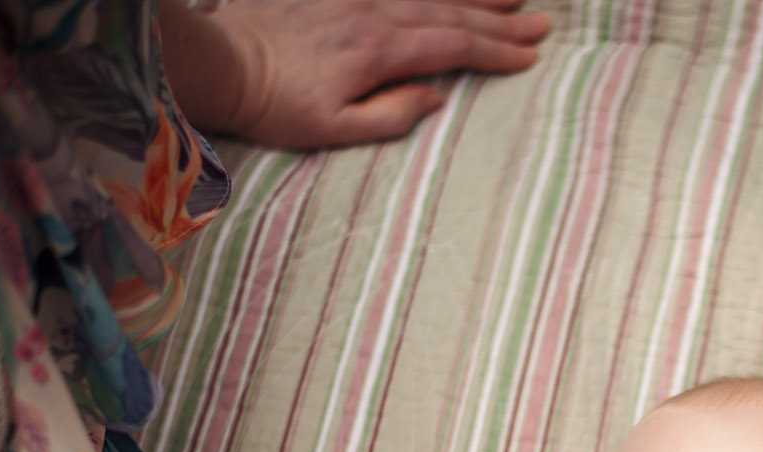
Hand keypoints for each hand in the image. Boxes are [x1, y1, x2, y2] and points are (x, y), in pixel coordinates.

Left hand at [202, 0, 550, 148]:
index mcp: (379, 50)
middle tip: (541, 24)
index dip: (496, 52)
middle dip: (500, 20)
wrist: (220, 63)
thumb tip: (435, 97)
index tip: (530, 57)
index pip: (453, 46)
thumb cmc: (276, 106)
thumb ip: (391, 115)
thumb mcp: (335, 130)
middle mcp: (373, 11)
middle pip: (450, 11)